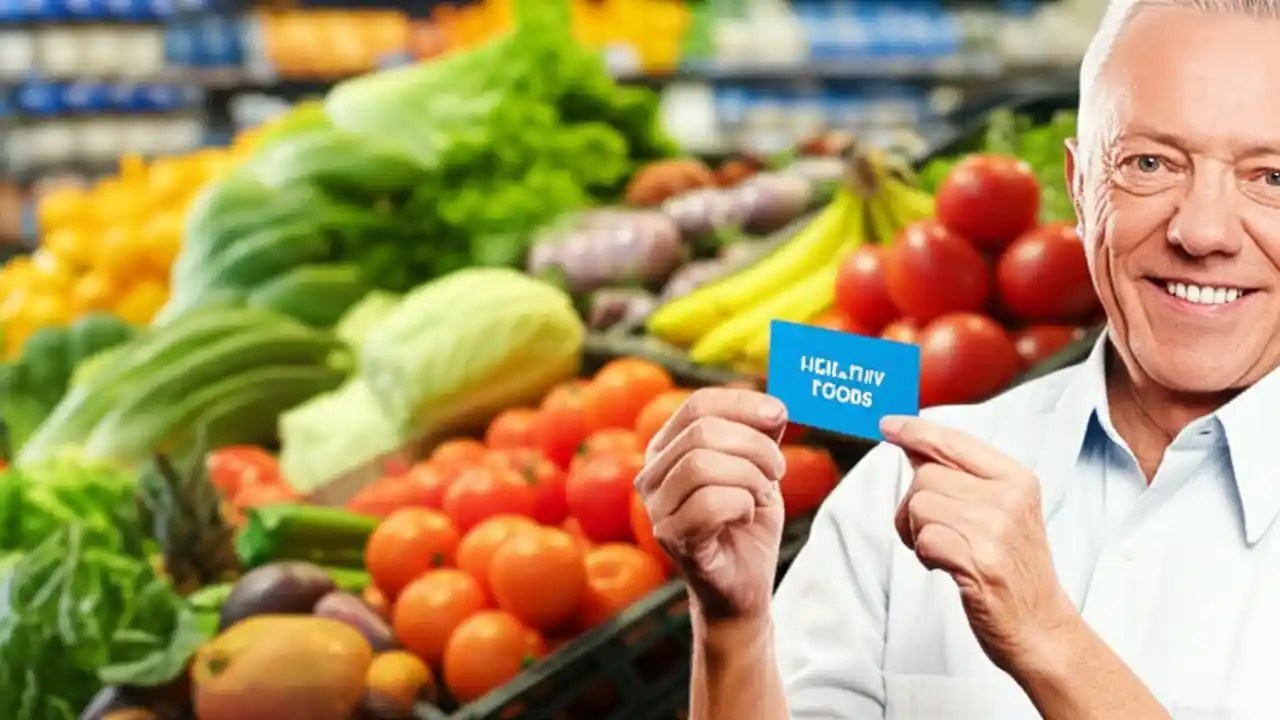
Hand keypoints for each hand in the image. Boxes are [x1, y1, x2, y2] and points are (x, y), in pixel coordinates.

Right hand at [634, 387, 787, 622]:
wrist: (743, 584)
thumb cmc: (746, 521)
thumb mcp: (758, 467)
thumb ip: (761, 434)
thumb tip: (776, 405)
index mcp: (668, 447)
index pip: (699, 404)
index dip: (742, 403)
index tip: (779, 414)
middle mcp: (652, 473)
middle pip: (702, 432)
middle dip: (755, 446)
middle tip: (777, 470)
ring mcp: (655, 506)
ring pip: (702, 465)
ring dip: (750, 477)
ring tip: (762, 494)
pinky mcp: (669, 537)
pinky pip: (708, 505)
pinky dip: (740, 505)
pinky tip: (745, 516)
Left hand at [880, 415, 1076, 672]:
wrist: (1041, 628)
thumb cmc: (1013, 568)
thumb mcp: (1002, 511)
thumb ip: (962, 476)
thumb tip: (913, 444)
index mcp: (1016, 479)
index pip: (953, 441)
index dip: (915, 431)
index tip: (887, 424)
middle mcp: (1009, 498)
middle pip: (926, 475)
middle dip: (913, 505)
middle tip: (930, 533)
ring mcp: (996, 530)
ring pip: (919, 505)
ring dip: (917, 532)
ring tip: (942, 551)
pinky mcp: (980, 563)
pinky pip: (924, 540)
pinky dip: (924, 554)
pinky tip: (946, 567)